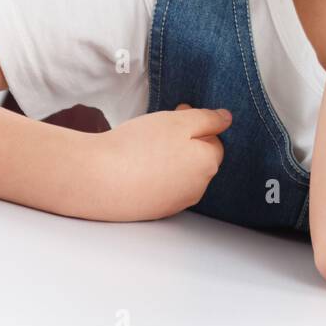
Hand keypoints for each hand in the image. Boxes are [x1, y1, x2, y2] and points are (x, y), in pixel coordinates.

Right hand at [84, 103, 228, 220]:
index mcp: (207, 164)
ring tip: (144, 148)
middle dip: (184, 143)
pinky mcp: (155, 211)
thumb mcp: (178, 121)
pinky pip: (163, 188)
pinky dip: (154, 176)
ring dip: (170, 160)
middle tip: (159, 130)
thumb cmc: (139, 146)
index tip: (176, 115)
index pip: (214, 141)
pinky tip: (136, 166)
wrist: (99, 180)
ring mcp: (176, 202)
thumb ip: (207, 118)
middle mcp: (197, 188)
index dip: (196, 125)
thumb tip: (226, 119)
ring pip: (180, 174)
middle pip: (198, 159)